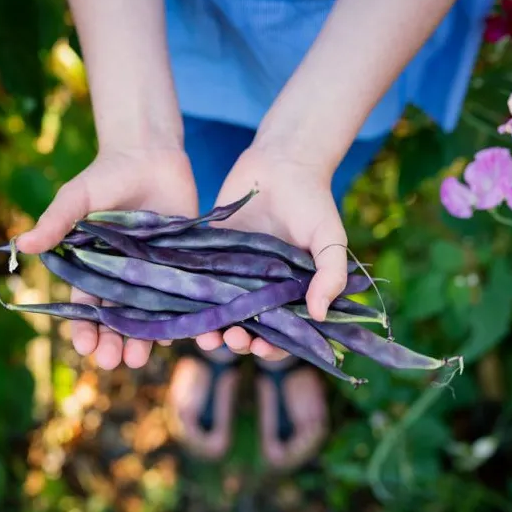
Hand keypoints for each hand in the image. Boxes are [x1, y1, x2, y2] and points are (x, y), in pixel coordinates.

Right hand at [15, 146, 197, 369]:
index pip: (85, 307)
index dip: (83, 329)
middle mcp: (123, 276)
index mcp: (93, 267)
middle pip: (117, 320)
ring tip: (139, 359)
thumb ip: (55, 222)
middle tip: (114, 362)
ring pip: (148, 316)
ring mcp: (153, 272)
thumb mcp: (77, 197)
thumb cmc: (106, 175)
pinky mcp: (182, 264)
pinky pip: (180, 297)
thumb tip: (21, 245)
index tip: (84, 346)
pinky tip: (176, 335)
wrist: (149, 154)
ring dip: (143, 340)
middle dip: (113, 343)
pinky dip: (178, 317)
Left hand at [201, 146, 349, 360]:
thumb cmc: (313, 201)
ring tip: (203, 334)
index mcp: (292, 293)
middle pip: (247, 330)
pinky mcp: (210, 256)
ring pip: (219, 313)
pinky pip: (198, 283)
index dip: (273, 348)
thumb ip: (330, 274)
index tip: (263, 348)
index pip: (283, 334)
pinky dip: (189, 298)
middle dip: (238, 341)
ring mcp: (234, 275)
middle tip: (230, 339)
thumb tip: (320, 315)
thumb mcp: (330, 238)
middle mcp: (261, 290)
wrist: (281, 163)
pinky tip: (181, 307)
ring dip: (211, 329)